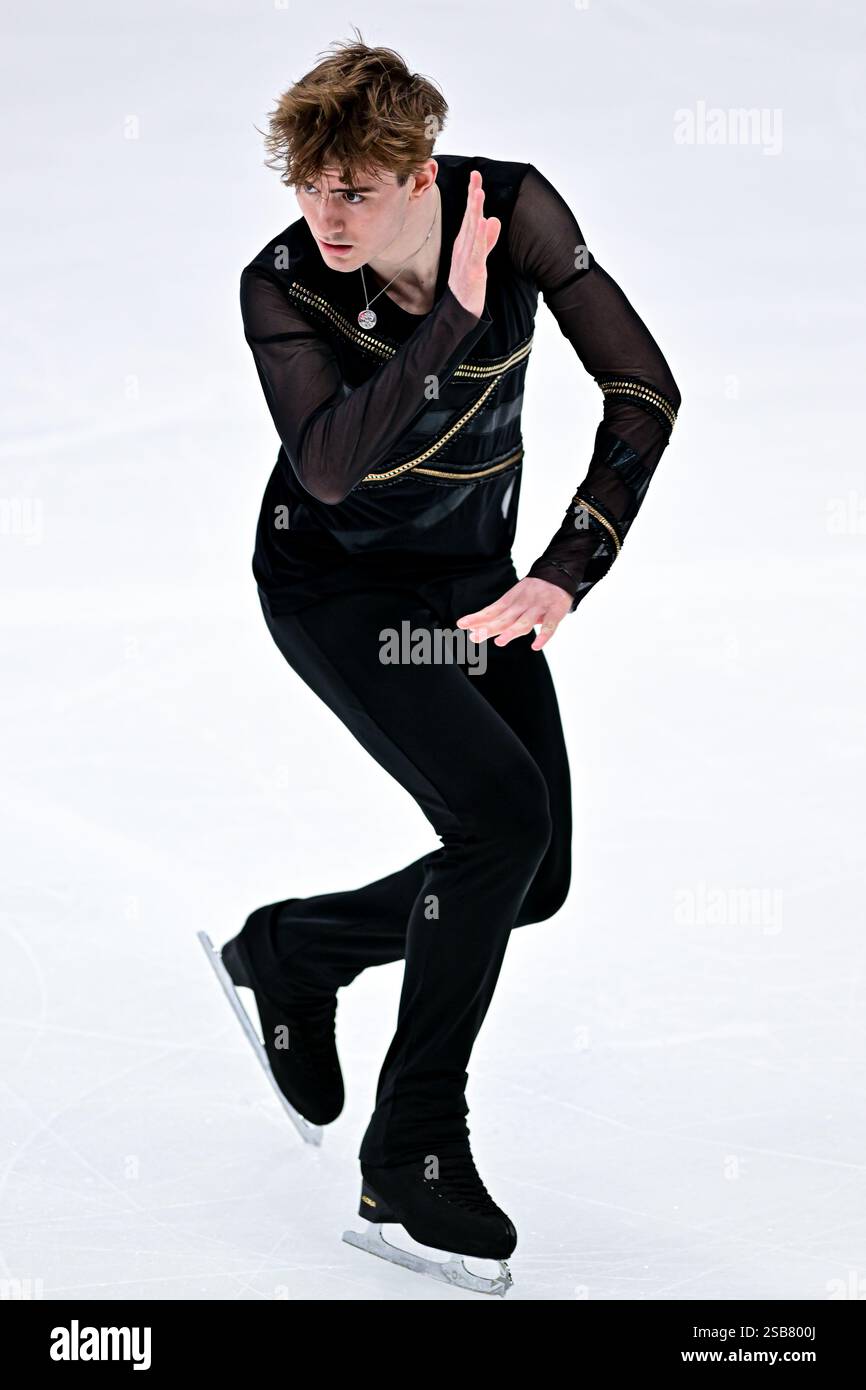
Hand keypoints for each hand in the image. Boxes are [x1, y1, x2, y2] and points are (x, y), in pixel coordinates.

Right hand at [448, 170, 500, 317]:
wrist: (459, 311)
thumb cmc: (467, 285)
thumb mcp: (479, 258)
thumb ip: (487, 239)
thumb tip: (493, 219)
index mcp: (464, 242)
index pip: (470, 215)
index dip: (473, 195)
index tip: (475, 175)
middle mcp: (463, 247)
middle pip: (469, 217)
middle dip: (473, 196)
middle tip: (475, 176)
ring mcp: (466, 258)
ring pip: (471, 231)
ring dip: (474, 211)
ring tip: (478, 192)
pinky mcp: (472, 271)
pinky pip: (476, 251)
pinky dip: (479, 236)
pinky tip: (482, 222)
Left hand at [455, 577, 573, 650]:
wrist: (559, 572)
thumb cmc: (532, 592)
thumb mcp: (513, 599)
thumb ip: (498, 615)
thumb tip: (475, 628)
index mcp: (511, 601)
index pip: (491, 611)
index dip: (477, 618)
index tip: (462, 625)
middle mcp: (522, 604)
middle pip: (504, 618)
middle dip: (489, 628)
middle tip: (475, 637)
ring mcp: (539, 608)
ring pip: (524, 622)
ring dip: (512, 631)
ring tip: (500, 641)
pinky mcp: (555, 611)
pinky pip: (550, 626)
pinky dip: (543, 636)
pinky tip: (536, 646)